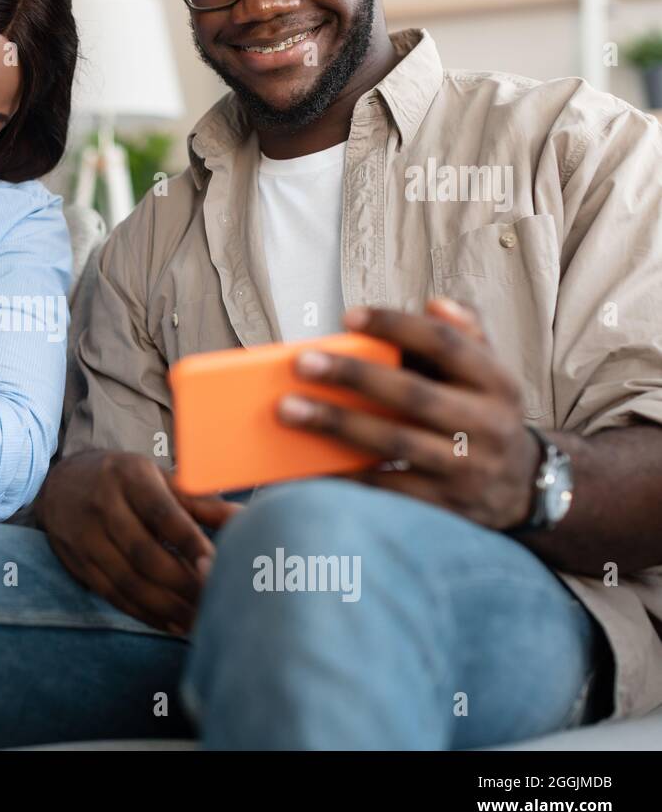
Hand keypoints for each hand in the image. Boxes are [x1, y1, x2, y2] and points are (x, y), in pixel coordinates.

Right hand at [34, 450, 240, 633]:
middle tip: (216, 603)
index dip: (189, 543)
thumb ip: (201, 503)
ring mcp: (86, 537)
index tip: (216, 566)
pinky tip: (172, 624)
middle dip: (183, 584)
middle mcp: (103, 506)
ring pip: (128, 581)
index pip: (162, 514)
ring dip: (167, 607)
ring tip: (200, 622)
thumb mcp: (158, 478)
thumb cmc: (124, 480)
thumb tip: (247, 521)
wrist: (59, 483)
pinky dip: (145, 614)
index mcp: (130, 477)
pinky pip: (113, 595)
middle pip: (144, 554)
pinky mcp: (78, 564)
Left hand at [278, 298, 540, 529]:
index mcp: (497, 383)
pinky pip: (386, 489)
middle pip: (413, 395)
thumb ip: (464, 335)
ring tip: (288, 410)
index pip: (445, 344)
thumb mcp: (488, 375)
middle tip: (302, 363)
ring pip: (394, 443)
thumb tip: (434, 304)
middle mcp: (487, 426)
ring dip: (337, 424)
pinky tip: (305, 460)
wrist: (523, 489)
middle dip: (354, 377)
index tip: (348, 317)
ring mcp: (466, 470)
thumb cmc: (482, 415)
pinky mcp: (443, 508)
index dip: (397, 326)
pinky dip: (345, 474)